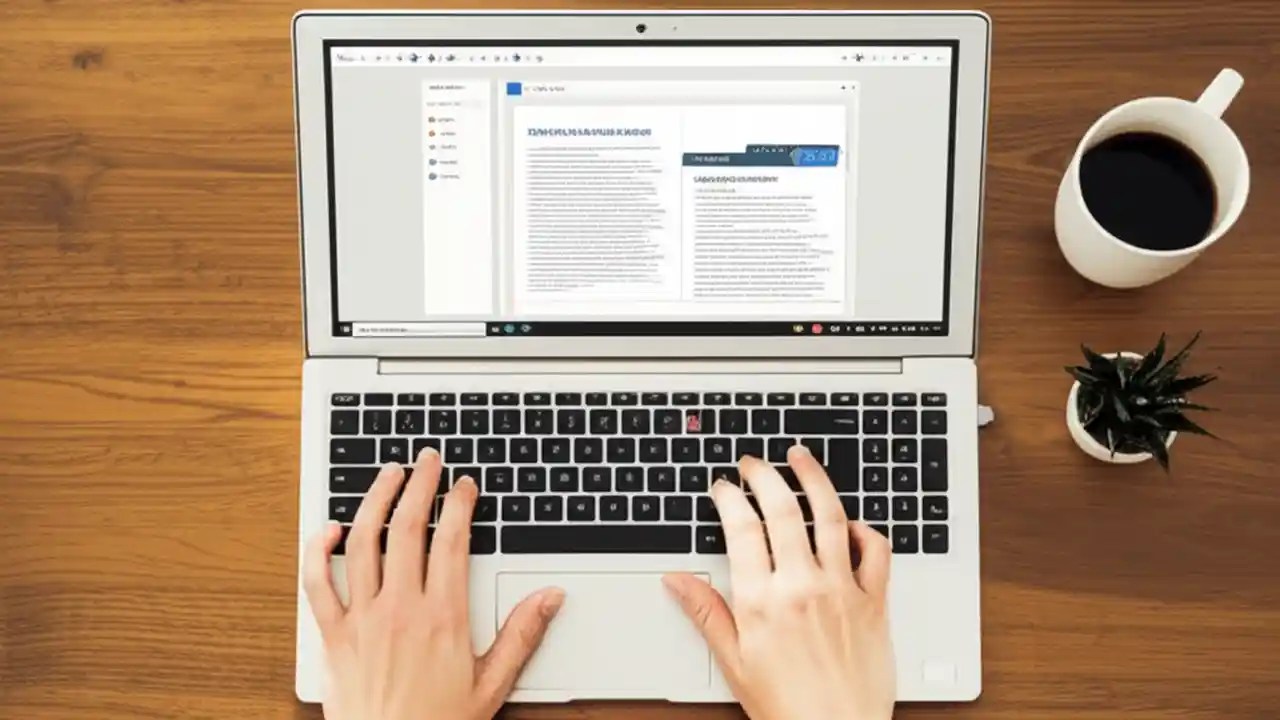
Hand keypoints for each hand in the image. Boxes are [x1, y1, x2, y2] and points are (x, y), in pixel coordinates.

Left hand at [303, 449, 564, 719]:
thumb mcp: (493, 686)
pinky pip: (318, 582)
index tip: (465, 484)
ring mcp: (361, 619)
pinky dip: (318, 549)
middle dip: (419, 484)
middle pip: (408, 527)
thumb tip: (551, 597)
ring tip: (387, 474)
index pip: (451, 540)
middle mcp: (399, 609)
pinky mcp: (332, 636)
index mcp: (442, 618)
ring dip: (375, 499)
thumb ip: (522, 636)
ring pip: (363, 541)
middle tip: (428, 459)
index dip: (460, 503)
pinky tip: (328, 527)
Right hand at [664, 445, 894, 719]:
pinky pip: (876, 551)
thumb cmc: (786, 708)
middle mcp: (802, 587)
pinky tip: (849, 521)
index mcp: (762, 601)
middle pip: (783, 510)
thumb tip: (677, 580)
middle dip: (764, 475)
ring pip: (830, 517)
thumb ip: (706, 613)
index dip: (729, 498)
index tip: (722, 486)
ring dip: (814, 479)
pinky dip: (864, 528)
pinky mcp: (875, 602)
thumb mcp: (734, 662)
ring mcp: (842, 590)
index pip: (741, 529)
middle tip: (754, 462)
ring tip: (800, 457)